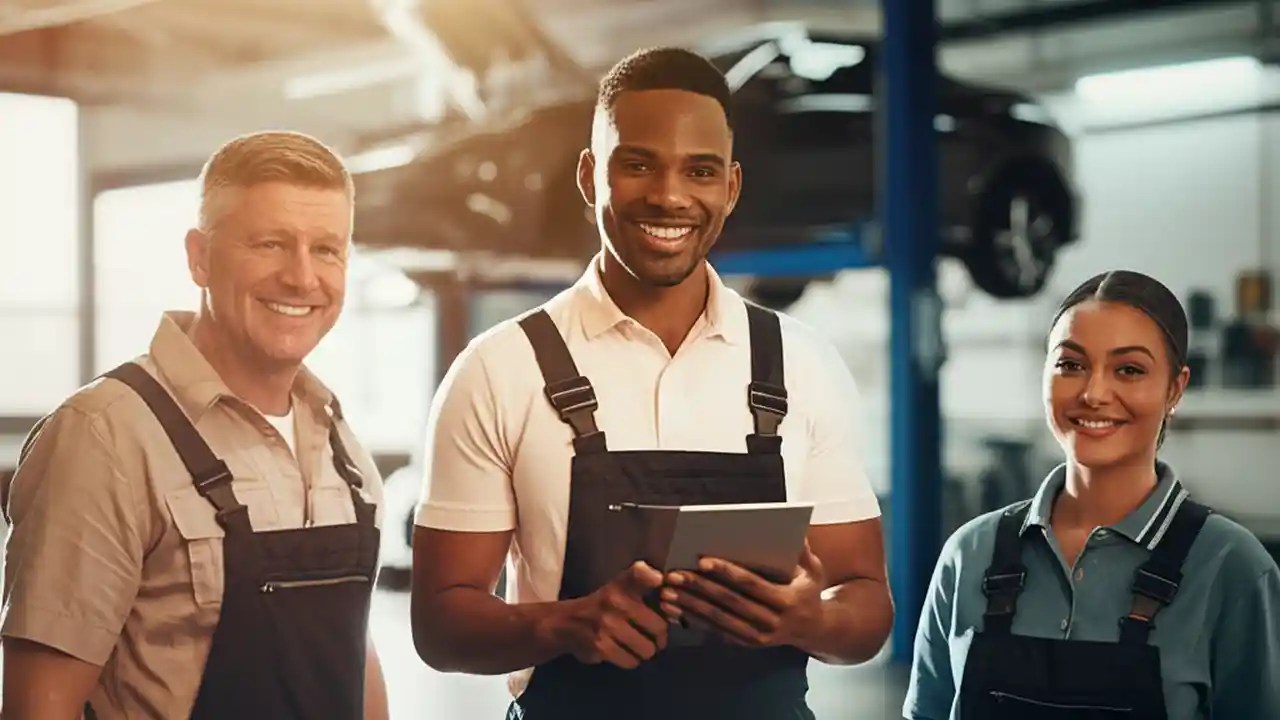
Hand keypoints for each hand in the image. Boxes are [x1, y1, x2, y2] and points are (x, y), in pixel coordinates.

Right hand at [560, 561, 668, 668]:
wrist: (566, 623)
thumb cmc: (602, 605)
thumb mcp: (619, 585)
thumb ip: (641, 578)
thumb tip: (660, 578)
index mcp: (621, 585)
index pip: (642, 575)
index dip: (656, 582)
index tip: (664, 596)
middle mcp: (615, 602)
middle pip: (659, 627)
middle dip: (659, 636)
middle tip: (653, 636)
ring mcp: (608, 625)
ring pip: (646, 649)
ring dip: (645, 651)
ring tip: (638, 646)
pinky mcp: (601, 647)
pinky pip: (630, 660)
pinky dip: (630, 659)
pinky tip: (624, 652)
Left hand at [659, 541, 826, 648]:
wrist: (814, 630)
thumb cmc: (809, 591)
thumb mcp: (814, 570)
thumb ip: (803, 551)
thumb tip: (796, 528)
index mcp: (787, 601)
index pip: (751, 584)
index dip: (726, 572)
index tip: (702, 560)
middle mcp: (772, 622)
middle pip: (729, 603)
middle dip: (699, 588)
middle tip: (674, 575)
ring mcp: (758, 637)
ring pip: (719, 620)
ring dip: (690, 607)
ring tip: (667, 593)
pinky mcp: (747, 644)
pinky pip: (717, 632)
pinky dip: (695, 621)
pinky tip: (677, 610)